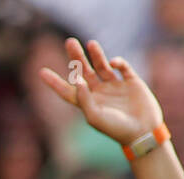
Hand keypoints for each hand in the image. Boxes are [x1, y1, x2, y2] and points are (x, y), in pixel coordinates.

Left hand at [38, 38, 163, 145]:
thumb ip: (84, 99)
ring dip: (96, 54)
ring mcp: (114, 86)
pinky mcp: (131, 81)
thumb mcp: (95, 116)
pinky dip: (117, 62)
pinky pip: (122, 67)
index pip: (67, 90)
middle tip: (69, 42)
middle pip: (83, 72)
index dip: (54, 82)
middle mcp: (98, 92)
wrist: (143, 131)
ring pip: (101, 66)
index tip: (41, 71)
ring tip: (90, 43)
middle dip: (76, 58)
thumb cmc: (116, 128)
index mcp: (87, 103)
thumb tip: (76, 80)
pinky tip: (113, 62)